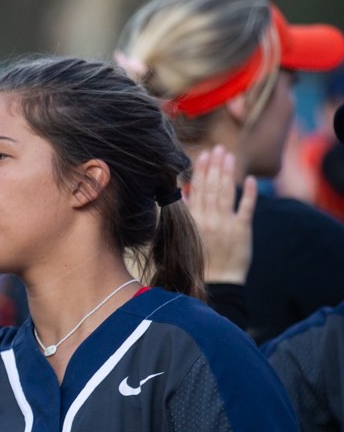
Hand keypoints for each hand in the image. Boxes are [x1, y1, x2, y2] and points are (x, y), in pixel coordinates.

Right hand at [186, 145, 255, 284]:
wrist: (217, 283)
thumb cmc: (196, 262)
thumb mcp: (183, 238)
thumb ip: (183, 216)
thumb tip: (182, 195)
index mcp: (192, 220)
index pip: (196, 190)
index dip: (200, 171)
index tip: (202, 155)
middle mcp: (208, 219)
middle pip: (211, 186)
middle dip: (215, 166)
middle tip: (217, 149)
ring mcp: (226, 223)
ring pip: (226, 192)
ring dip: (228, 172)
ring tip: (229, 155)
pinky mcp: (242, 230)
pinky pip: (246, 208)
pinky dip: (248, 193)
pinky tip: (249, 179)